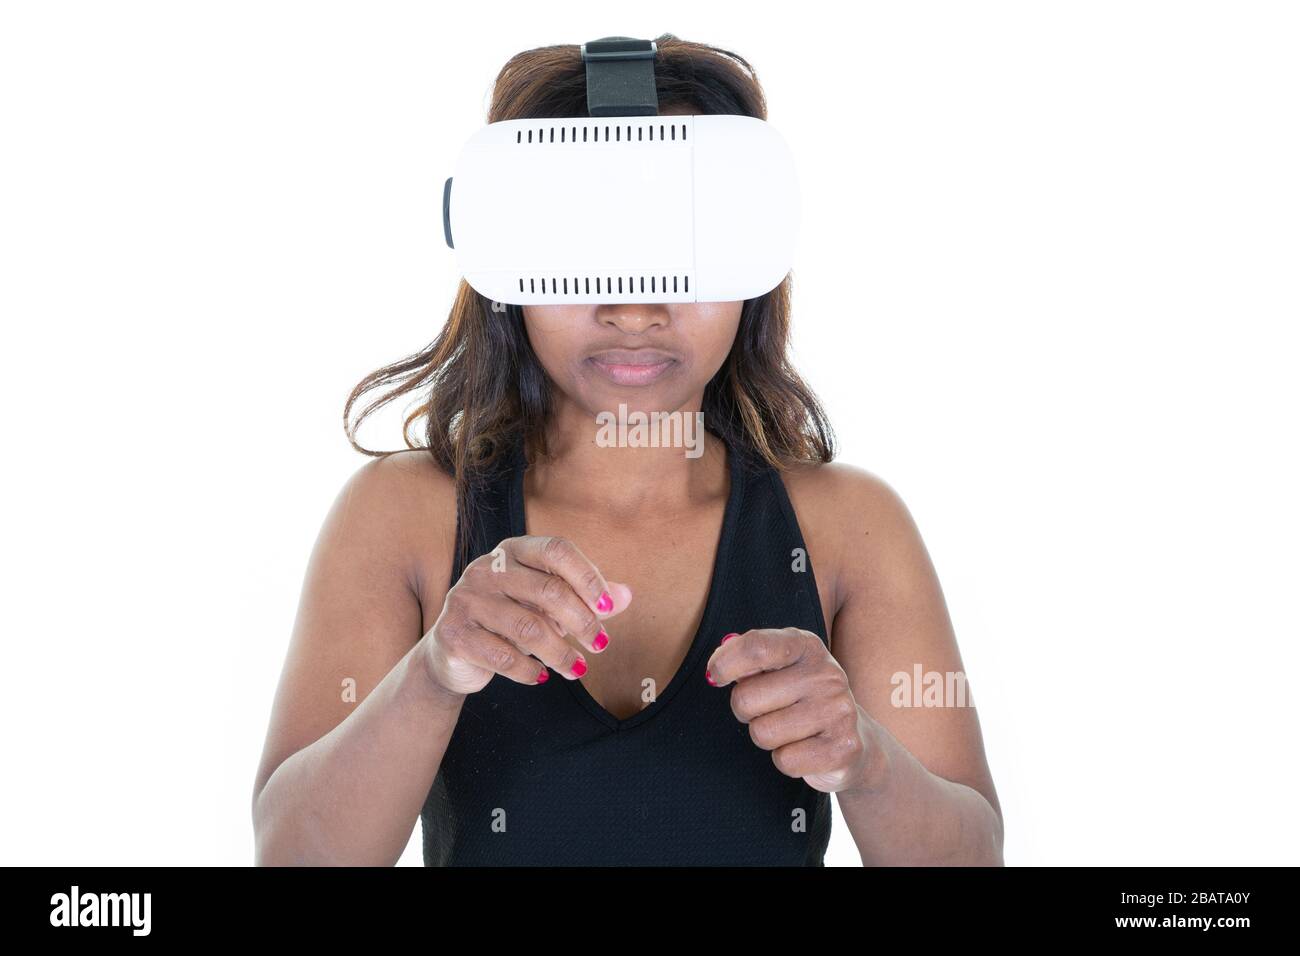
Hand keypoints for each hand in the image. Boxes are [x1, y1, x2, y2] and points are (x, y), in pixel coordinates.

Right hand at [420, 535, 632, 696]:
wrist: (454, 652)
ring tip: (578, 668)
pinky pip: (503, 656)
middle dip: (582, 622)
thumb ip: (584, 598)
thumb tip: (626, 596)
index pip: (557, 551)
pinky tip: (543, 677)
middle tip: (601, 645)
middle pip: (548, 591)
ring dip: (561, 653)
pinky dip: (530, 671)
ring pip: (528, 628)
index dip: (588, 577)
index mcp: (512, 550)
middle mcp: (486, 569)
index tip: (609, 608)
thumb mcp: (547, 604)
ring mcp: (466, 600)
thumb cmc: (509, 620)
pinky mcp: (454, 634)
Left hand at [704, 627, 881, 793]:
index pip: (755, 647)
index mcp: (807, 646)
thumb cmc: (800, 698)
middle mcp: (827, 674)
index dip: (725, 663)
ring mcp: (839, 710)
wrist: (850, 738)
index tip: (716, 675)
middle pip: (747, 697)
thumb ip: (747, 659)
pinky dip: (786, 760)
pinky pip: (785, 760)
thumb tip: (715, 668)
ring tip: (788, 730)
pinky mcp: (843, 748)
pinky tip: (803, 748)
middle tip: (766, 711)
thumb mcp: (779, 667)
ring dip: (766, 737)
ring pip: (763, 733)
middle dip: (745, 711)